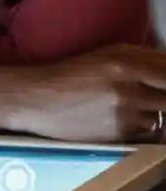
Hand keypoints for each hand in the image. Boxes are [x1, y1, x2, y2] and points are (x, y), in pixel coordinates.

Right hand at [23, 45, 165, 142]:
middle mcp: (129, 89)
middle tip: (152, 97)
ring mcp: (125, 114)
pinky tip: (117, 118)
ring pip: (161, 117)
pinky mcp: (118, 134)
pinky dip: (137, 126)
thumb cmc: (71, 74)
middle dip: (164, 98)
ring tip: (129, 107)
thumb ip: (140, 58)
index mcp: (125, 63)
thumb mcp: (104, 55)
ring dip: (154, 113)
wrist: (37, 99)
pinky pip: (144, 131)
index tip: (164, 83)